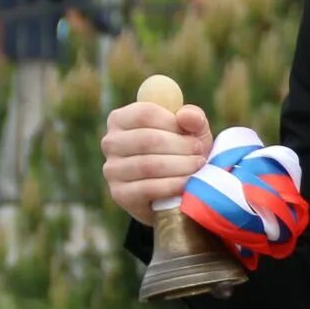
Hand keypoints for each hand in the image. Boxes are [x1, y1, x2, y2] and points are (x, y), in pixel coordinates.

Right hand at [102, 100, 214, 226]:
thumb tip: (185, 115)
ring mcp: (112, 170)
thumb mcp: (192, 130)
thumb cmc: (183, 151)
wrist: (177, 189)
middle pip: (147, 139)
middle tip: (199, 152)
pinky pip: (148, 188)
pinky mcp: (120, 194)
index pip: (144, 114)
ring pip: (148, 165)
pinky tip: (187, 184)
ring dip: (180, 166)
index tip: (193, 135)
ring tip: (197, 166)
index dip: (173, 124)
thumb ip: (193, 117)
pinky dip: (172, 185)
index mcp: (121, 119)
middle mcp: (110, 142)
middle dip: (181, 147)